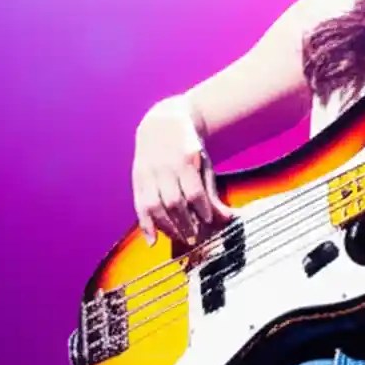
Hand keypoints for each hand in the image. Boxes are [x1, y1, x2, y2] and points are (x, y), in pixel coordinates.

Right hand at [132, 106, 233, 247]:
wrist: (163, 123)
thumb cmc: (189, 148)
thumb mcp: (204, 164)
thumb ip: (212, 192)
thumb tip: (227, 218)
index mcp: (186, 159)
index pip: (193, 191)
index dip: (201, 209)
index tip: (208, 221)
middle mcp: (164, 166)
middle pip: (173, 201)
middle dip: (184, 223)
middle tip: (194, 237)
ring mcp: (148, 173)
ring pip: (154, 206)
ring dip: (167, 227)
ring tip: (180, 238)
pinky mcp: (137, 179)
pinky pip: (139, 205)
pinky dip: (145, 225)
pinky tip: (153, 240)